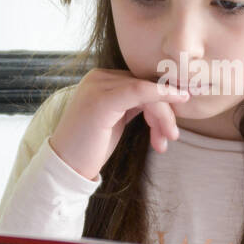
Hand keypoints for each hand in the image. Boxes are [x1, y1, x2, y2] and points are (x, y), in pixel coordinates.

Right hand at [49, 68, 190, 180]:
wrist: (66, 166)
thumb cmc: (91, 147)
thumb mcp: (117, 119)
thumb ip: (135, 104)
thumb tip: (166, 99)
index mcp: (102, 79)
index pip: (141, 82)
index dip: (163, 100)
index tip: (176, 118)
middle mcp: (98, 77)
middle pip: (146, 85)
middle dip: (164, 112)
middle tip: (172, 136)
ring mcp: (98, 86)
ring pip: (147, 91)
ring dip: (163, 116)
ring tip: (164, 142)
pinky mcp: (102, 99)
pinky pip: (140, 91)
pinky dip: (160, 99)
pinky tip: (172, 113)